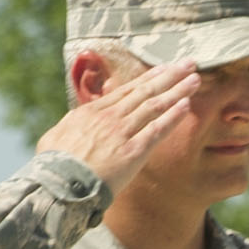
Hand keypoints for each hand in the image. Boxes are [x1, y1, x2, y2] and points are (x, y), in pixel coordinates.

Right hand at [38, 58, 202, 192]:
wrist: (58, 184)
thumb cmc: (53, 166)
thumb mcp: (56, 136)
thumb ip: (71, 124)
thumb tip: (75, 120)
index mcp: (92, 112)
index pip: (126, 90)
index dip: (149, 78)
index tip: (165, 69)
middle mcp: (110, 117)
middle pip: (145, 91)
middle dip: (169, 75)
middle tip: (189, 63)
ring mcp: (122, 132)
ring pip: (154, 105)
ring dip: (177, 90)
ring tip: (195, 79)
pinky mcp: (132, 152)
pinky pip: (157, 130)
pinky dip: (172, 116)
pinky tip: (186, 105)